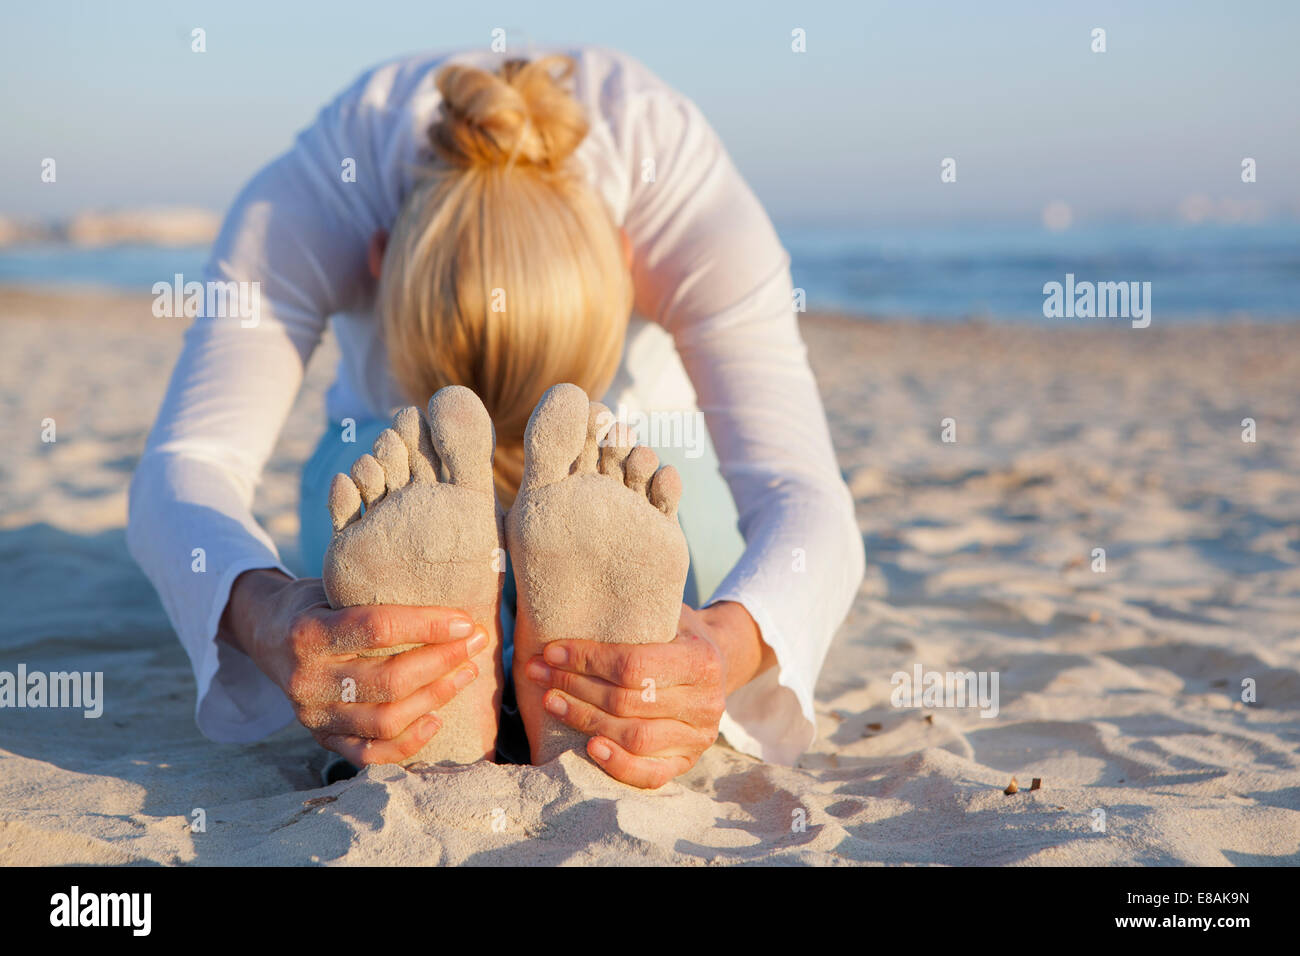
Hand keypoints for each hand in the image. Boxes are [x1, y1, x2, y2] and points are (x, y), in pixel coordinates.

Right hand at [219, 569, 485, 765]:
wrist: (266, 634)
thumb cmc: (316, 604)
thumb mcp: (334, 587)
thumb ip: (376, 596)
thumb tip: (449, 603)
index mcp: (309, 633)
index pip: (377, 629)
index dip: (428, 626)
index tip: (465, 622)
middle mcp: (307, 679)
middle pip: (389, 680)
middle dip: (442, 661)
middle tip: (475, 643)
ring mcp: (312, 715)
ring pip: (385, 720)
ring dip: (436, 697)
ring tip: (466, 673)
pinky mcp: (321, 738)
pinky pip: (369, 754)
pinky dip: (408, 743)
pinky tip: (437, 719)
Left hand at [522, 602, 763, 788]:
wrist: (718, 663)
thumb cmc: (677, 632)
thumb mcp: (667, 611)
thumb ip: (636, 611)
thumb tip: (573, 595)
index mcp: (702, 660)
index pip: (634, 664)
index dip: (587, 660)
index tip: (551, 651)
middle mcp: (706, 703)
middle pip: (627, 701)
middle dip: (574, 687)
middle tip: (538, 673)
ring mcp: (698, 737)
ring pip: (633, 737)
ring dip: (584, 720)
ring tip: (550, 702)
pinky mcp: (686, 762)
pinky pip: (650, 775)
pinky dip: (618, 764)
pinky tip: (588, 748)